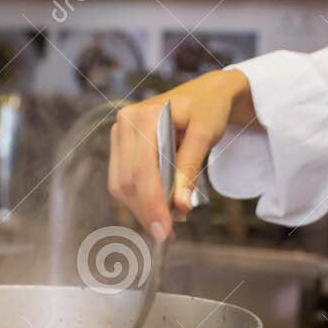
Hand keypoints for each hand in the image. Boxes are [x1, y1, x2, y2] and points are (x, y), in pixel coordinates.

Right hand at [108, 70, 257, 239]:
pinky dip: (140, 199)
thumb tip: (179, 207)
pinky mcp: (122, 145)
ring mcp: (120, 134)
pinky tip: (160, 208)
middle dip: (147, 211)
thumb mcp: (205, 135)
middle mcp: (125, 123)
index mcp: (144, 117)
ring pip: (121, 185)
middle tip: (170, 233)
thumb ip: (189, 169)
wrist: (205, 93)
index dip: (152, 204)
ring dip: (143, 208)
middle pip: (127, 181)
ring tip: (171, 220)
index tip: (165, 230)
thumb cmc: (208, 110)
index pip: (142, 170)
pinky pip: (123, 180)